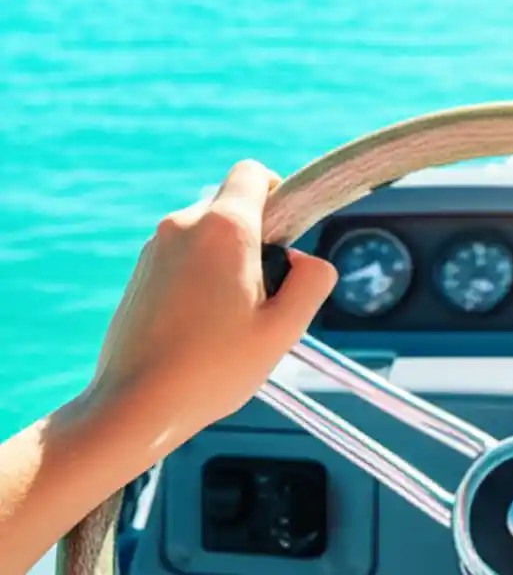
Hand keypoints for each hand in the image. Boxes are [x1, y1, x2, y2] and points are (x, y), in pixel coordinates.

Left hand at [88, 160, 336, 445]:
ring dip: (228, 264)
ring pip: (208, 235)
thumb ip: (312, 280)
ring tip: (229, 322)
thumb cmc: (213, 369)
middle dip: (256, 240)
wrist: (134, 406)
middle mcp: (183, 224)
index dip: (279, 192)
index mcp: (223, 228)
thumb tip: (306, 259)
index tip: (288, 236)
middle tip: (262, 299)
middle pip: (233, 208)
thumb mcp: (285, 328)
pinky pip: (184, 258)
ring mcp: (154, 248)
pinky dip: (201, 279)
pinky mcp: (139, 272)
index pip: (253, 173)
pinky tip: (201, 329)